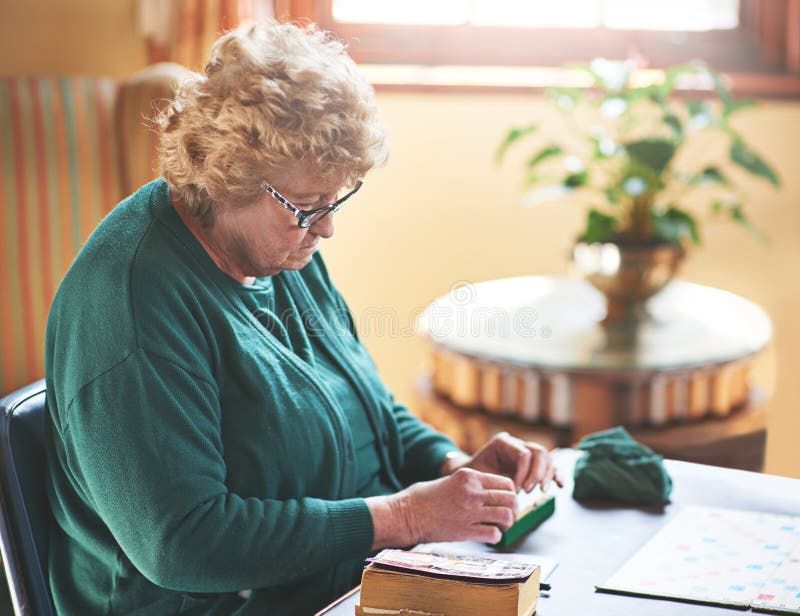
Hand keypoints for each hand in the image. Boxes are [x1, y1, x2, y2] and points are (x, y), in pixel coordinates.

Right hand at [366, 467, 516, 546]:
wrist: (405, 514)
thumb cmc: (423, 498)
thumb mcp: (450, 480)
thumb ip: (471, 484)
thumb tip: (490, 492)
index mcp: (469, 476)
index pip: (506, 482)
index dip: (511, 493)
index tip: (506, 501)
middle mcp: (472, 492)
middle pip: (510, 499)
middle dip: (514, 509)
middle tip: (508, 516)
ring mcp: (470, 511)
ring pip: (506, 516)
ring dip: (507, 524)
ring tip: (500, 526)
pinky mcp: (465, 530)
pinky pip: (494, 534)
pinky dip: (495, 537)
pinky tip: (488, 535)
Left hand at [443, 432, 562, 491]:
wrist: (470, 478)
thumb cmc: (473, 478)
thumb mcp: (479, 477)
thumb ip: (492, 481)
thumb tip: (508, 493)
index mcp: (503, 442)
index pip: (523, 454)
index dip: (524, 473)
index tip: (516, 489)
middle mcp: (517, 444)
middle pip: (539, 452)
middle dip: (537, 473)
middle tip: (529, 490)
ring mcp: (526, 452)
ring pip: (547, 457)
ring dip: (547, 475)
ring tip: (541, 491)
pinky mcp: (533, 464)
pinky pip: (550, 465)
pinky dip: (557, 474)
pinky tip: (560, 485)